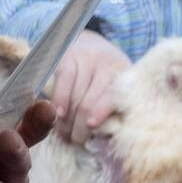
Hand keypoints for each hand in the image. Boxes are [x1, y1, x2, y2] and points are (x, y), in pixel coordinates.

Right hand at [49, 29, 129, 144]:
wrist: (88, 42)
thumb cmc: (104, 73)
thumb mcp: (117, 83)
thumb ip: (115, 106)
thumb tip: (106, 140)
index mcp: (123, 73)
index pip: (112, 97)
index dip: (101, 113)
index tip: (91, 128)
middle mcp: (106, 63)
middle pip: (89, 101)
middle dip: (80, 125)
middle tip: (75, 141)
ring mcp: (85, 58)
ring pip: (75, 95)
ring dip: (67, 119)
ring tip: (64, 134)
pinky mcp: (67, 57)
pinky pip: (63, 81)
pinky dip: (59, 100)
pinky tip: (58, 114)